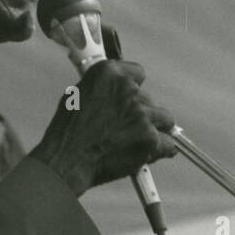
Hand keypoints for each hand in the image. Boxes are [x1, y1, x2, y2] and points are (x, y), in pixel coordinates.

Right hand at [30, 60, 176, 196]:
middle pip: (149, 100)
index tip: (130, 97)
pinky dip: (160, 150)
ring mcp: (142, 115)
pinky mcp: (150, 139)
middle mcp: (128, 90)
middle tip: (126, 128)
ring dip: (154, 129)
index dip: (134, 88)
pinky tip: (147, 153)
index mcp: (109, 74)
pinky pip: (168, 144)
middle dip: (141, 113)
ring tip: (136, 142)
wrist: (66, 161)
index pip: (138, 73)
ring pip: (165, 120)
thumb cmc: (67, 133)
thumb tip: (115, 92)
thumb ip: (103, 89)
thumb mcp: (79, 96)